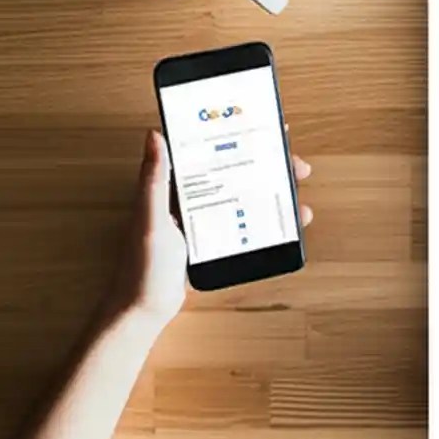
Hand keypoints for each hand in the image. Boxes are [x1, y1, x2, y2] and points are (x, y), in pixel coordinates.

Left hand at [108, 130, 314, 328]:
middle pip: (234, 170)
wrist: (144, 310)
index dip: (237, 135)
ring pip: (243, 194)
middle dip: (267, 165)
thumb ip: (154, 180)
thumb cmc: (142, 268)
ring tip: (296, 196)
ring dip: (271, 192)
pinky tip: (283, 223)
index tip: (266, 127)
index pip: (208, 149)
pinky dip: (264, 218)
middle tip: (295, 167)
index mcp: (170, 186)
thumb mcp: (150, 221)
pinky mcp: (209, 239)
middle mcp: (186, 198)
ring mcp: (200, 219)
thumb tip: (154, 135)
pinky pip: (241, 220)